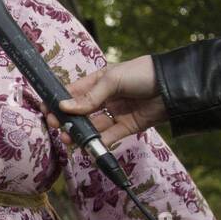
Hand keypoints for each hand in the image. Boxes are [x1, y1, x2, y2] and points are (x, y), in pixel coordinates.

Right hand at [43, 55, 165, 146]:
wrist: (173, 87)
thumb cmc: (142, 74)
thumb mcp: (112, 80)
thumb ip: (89, 97)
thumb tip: (64, 107)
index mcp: (98, 81)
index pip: (73, 92)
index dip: (59, 101)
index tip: (47, 111)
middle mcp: (104, 98)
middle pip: (80, 112)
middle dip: (67, 120)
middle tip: (56, 127)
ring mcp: (115, 113)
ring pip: (92, 126)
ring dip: (80, 133)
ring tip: (69, 139)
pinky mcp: (126, 127)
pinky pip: (108, 136)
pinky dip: (98, 142)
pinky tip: (88, 145)